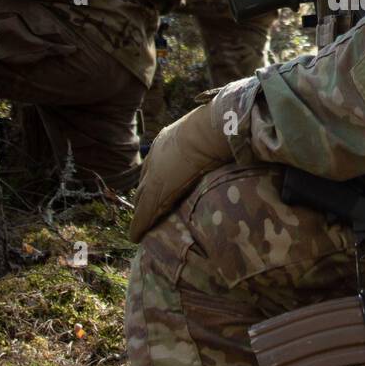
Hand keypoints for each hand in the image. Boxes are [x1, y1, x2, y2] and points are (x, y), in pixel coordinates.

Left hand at [130, 100, 232, 240]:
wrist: (214, 130)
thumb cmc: (220, 128)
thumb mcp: (210, 135)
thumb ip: (210, 144)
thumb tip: (228, 143)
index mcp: (168, 139)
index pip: (156, 164)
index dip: (155, 177)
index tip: (157, 188)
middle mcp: (156, 155)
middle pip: (144, 181)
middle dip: (143, 196)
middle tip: (145, 210)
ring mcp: (154, 174)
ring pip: (141, 198)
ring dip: (142, 212)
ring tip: (141, 227)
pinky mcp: (155, 193)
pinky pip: (144, 213)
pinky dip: (140, 225)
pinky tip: (136, 236)